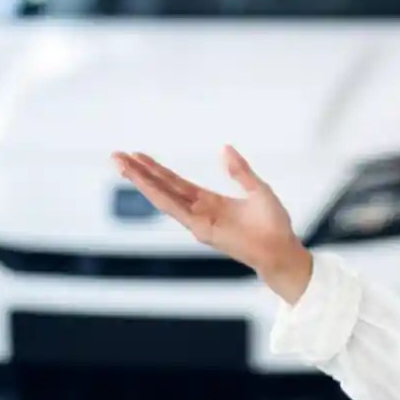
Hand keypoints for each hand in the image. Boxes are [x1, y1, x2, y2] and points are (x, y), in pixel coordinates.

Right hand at [110, 145, 312, 303]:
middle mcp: (199, 211)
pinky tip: (145, 185)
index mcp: (209, 201)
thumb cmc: (274, 225)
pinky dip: (160, 197)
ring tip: (122, 166)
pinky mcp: (202, 231)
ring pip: (162, 198)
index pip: (175, 183)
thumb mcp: (257, 189)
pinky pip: (177, 211)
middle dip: (139, 172)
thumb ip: (240, 171)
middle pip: (162, 188)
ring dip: (141, 182)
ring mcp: (198, 222)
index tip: (137, 155)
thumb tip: (224, 148)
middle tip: (116, 156)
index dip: (156, 169)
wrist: (283, 250)